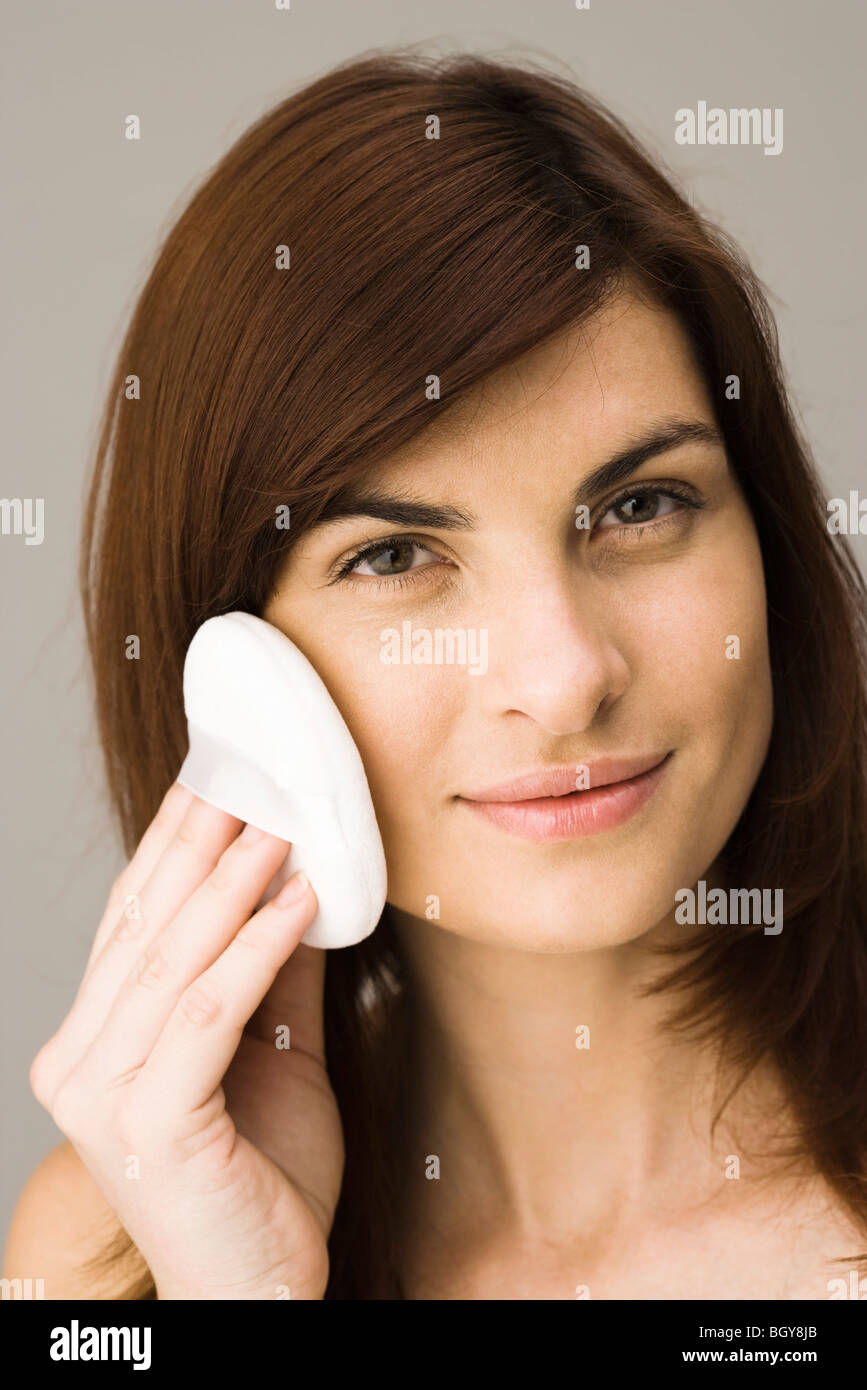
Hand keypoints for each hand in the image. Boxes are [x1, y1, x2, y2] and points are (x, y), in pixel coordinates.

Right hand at [30, 783, 343, 1298]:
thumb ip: (278, 974)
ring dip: (235, 882)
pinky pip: (209, 1012)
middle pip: (145, 925)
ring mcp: (104, 1097)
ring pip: (173, 959)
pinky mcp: (151, 1125)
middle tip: (252, 772)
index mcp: (94, 1041)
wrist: (262, 1291)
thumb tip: (304, 881)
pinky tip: (300, 902)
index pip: (133, 920)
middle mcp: (81, 1062)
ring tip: (283, 822)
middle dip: (203, 841)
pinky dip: (258, 949)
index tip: (219, 775)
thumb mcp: (276, 1052)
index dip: (174, 842)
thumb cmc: (263, 1179)